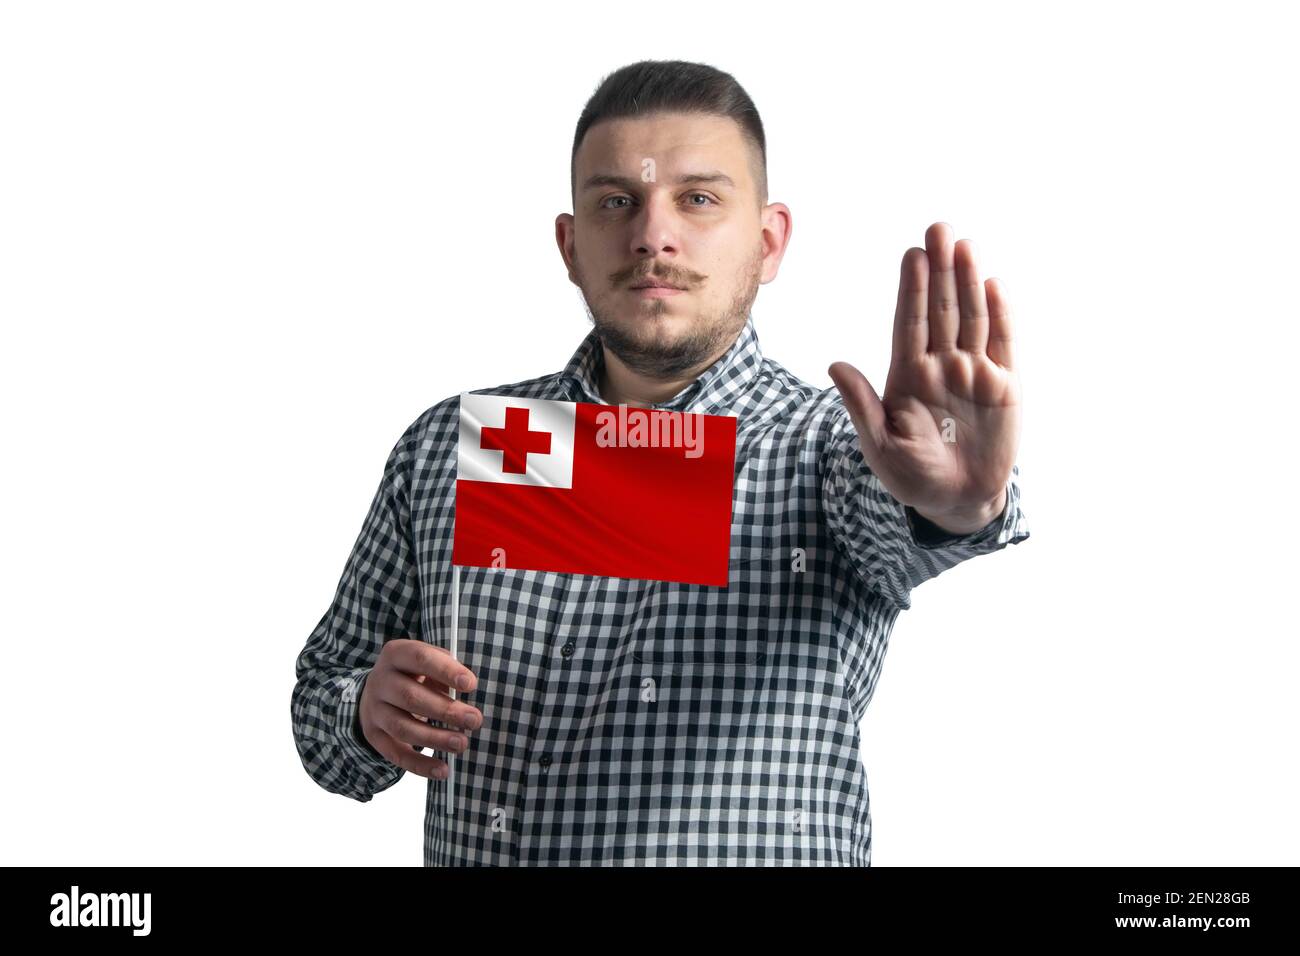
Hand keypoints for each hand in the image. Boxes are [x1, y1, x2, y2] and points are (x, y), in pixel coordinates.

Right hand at [358, 638, 481, 779]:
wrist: (377, 691)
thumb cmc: (415, 674)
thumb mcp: (428, 663)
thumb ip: (447, 670)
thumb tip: (470, 689)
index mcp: (396, 654)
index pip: (420, 658)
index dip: (446, 671)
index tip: (471, 685)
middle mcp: (380, 681)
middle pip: (411, 697)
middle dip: (446, 710)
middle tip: (474, 720)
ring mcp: (374, 710)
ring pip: (403, 728)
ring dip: (435, 739)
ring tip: (462, 744)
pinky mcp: (375, 735)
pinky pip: (396, 754)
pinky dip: (420, 764)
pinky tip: (442, 770)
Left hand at [827, 222, 1020, 534]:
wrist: (955, 502)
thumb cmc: (911, 476)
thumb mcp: (880, 445)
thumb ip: (862, 405)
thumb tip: (834, 365)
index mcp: (907, 374)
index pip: (910, 323)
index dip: (912, 289)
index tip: (912, 254)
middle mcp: (941, 365)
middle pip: (942, 309)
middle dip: (940, 270)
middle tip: (939, 229)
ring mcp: (973, 372)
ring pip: (972, 318)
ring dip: (969, 282)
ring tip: (966, 246)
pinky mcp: (1003, 386)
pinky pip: (1003, 344)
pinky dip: (1002, 316)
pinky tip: (995, 284)